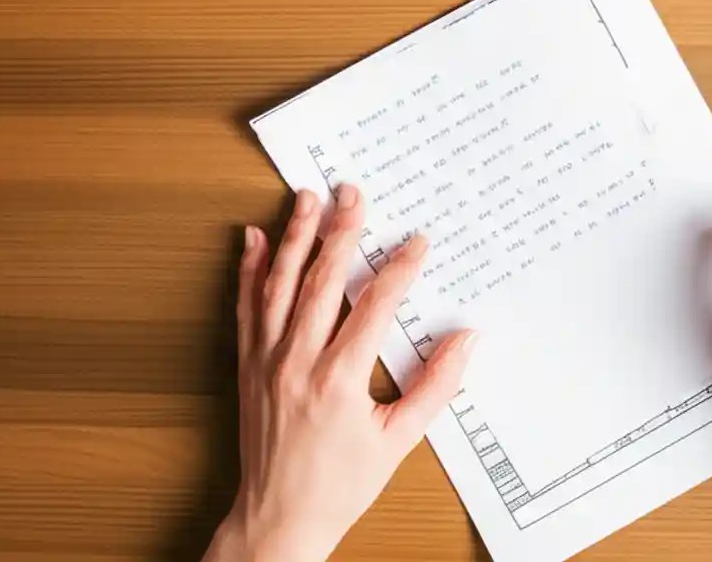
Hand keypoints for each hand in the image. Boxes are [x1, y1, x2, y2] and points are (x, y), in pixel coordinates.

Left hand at [205, 187, 477, 561]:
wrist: (278, 518)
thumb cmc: (339, 485)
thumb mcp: (399, 440)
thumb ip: (435, 386)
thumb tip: (465, 341)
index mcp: (338, 379)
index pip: (374, 306)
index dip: (399, 268)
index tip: (417, 241)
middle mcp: (297, 361)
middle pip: (321, 280)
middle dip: (341, 231)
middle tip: (354, 192)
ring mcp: (267, 361)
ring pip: (279, 284)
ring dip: (294, 237)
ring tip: (307, 198)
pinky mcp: (248, 366)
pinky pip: (246, 308)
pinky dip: (248, 270)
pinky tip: (252, 239)